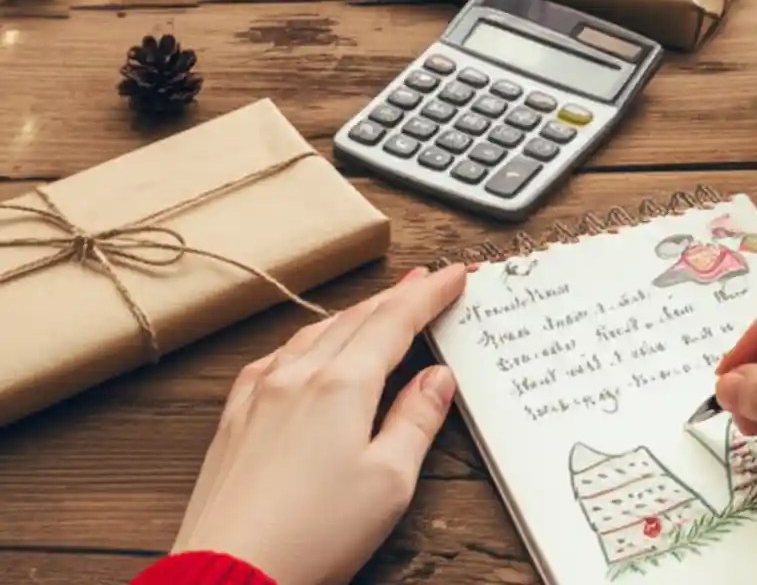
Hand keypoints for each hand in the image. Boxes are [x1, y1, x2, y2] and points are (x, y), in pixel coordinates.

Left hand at [172, 265, 466, 584]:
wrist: (228, 574)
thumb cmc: (313, 535)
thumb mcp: (390, 482)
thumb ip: (417, 420)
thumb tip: (438, 378)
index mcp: (342, 386)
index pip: (396, 322)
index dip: (429, 295)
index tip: (454, 274)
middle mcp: (297, 377)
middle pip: (356, 319)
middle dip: (396, 297)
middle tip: (425, 281)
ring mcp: (259, 394)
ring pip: (315, 333)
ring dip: (354, 315)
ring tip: (377, 307)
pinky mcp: (235, 419)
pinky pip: (277, 358)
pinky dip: (308, 341)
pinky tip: (309, 349)